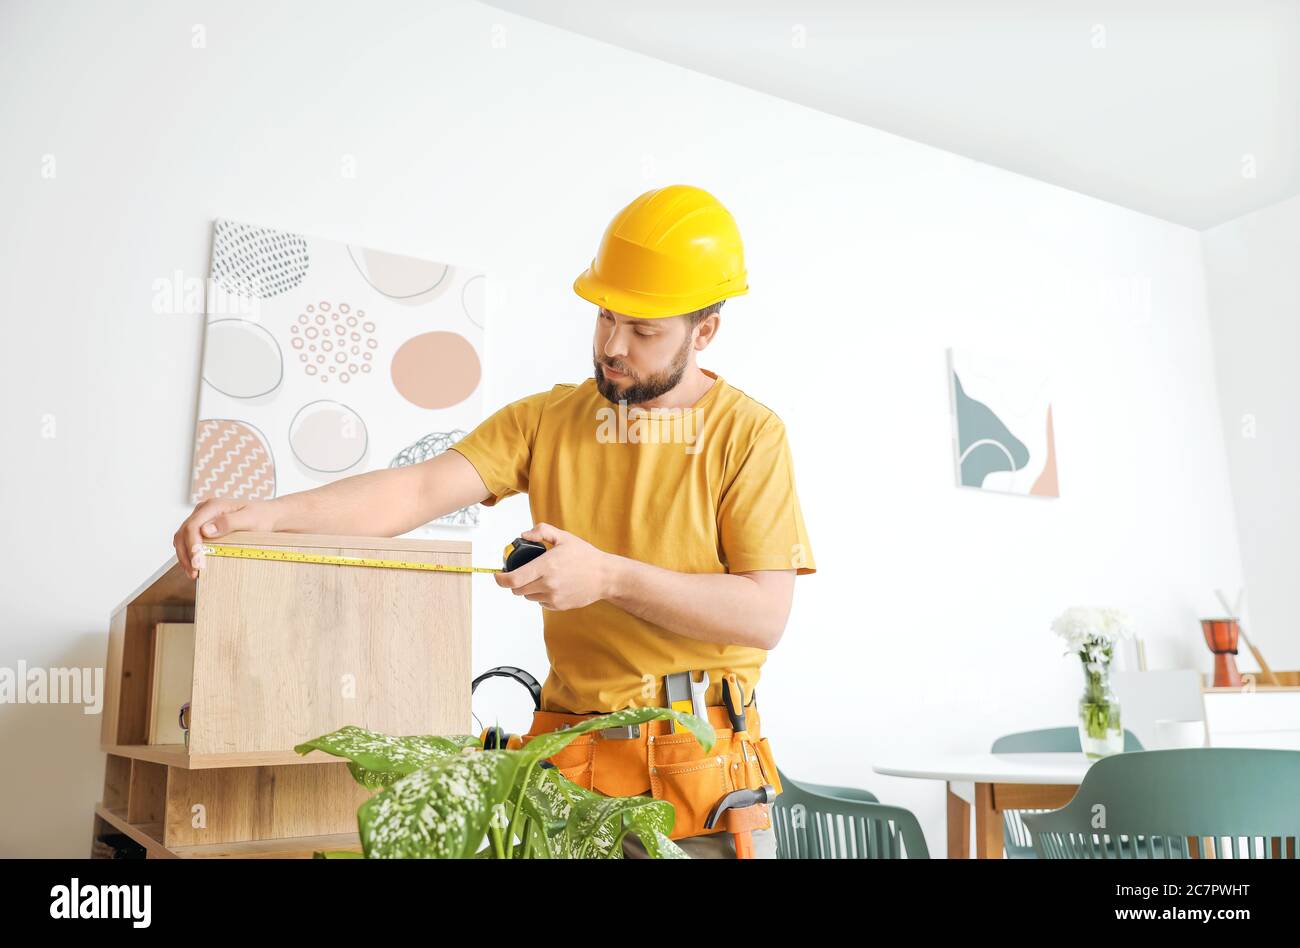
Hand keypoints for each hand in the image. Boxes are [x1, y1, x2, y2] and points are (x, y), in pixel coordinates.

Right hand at [173, 498, 277, 578]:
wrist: (267, 516)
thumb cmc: (260, 517)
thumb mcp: (250, 519)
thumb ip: (229, 522)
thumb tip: (205, 530)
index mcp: (212, 506)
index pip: (192, 527)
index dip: (192, 546)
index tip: (198, 563)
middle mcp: (203, 511)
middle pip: (183, 533)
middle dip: (186, 554)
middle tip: (194, 573)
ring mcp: (201, 519)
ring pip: (182, 538)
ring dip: (184, 556)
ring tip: (192, 573)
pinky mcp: (202, 528)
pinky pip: (188, 541)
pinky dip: (188, 554)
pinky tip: (194, 566)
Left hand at [494, 522, 615, 610]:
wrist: (605, 576)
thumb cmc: (585, 556)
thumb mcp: (564, 537)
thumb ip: (542, 531)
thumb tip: (524, 535)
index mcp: (546, 566)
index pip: (513, 579)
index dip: (500, 579)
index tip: (497, 575)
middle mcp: (548, 584)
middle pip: (517, 590)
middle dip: (514, 582)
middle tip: (520, 572)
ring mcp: (553, 597)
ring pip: (528, 596)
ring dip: (528, 588)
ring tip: (540, 577)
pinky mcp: (558, 606)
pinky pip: (540, 602)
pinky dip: (540, 594)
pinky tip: (552, 585)